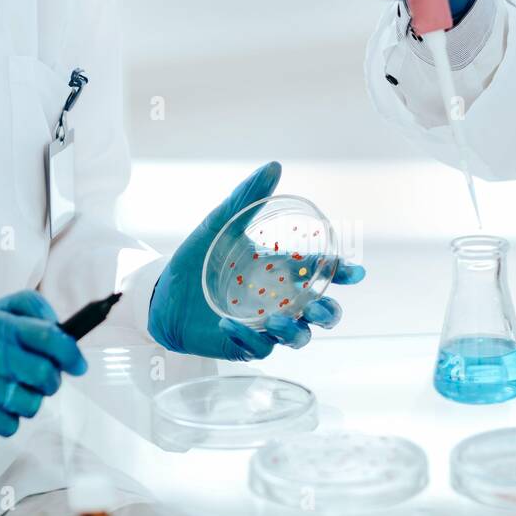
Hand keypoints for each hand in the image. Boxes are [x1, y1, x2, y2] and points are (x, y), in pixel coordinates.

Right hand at [0, 291, 87, 436]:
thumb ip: (29, 308)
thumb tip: (59, 324)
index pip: (50, 338)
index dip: (71, 353)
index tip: (78, 364)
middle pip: (47, 376)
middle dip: (51, 381)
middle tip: (40, 378)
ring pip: (33, 404)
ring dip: (28, 400)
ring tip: (9, 388)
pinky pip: (13, 424)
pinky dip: (8, 418)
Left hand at [148, 162, 365, 360]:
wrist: (163, 292)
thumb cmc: (198, 259)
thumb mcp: (220, 224)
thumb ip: (246, 198)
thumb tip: (273, 166)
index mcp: (283, 271)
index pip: (323, 274)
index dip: (342, 274)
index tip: (352, 273)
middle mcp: (281, 301)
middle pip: (322, 314)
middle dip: (328, 313)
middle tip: (316, 307)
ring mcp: (265, 325)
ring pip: (298, 337)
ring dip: (293, 331)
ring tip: (273, 319)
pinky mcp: (244, 344)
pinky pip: (259, 349)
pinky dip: (247, 338)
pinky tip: (226, 324)